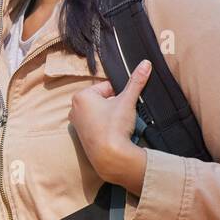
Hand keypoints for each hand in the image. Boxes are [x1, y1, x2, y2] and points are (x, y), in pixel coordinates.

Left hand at [68, 60, 150, 192]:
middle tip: (122, 116)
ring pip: (100, 113)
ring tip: (118, 126)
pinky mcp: (81, 136)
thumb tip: (145, 63)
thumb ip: (136, 81)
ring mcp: (76, 123)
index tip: (124, 105)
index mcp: (81, 96)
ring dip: (111, 116)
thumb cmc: (114, 126)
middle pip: (102, 100)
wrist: (110, 156)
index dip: (119, 95)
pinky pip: (97, 125)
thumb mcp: (127, 100)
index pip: (106, 87)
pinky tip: (112, 134)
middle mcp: (74, 108)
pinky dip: (105, 127)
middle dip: (114, 105)